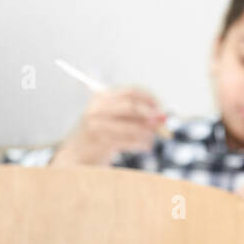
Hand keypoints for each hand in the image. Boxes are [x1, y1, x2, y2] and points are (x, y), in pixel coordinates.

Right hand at [51, 87, 167, 165]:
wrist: (80, 151)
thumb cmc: (105, 131)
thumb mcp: (117, 116)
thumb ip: (138, 113)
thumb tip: (162, 116)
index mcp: (101, 97)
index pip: (130, 92)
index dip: (149, 98)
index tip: (160, 107)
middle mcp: (97, 109)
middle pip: (131, 106)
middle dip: (150, 114)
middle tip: (162, 122)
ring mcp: (97, 126)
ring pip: (132, 126)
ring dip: (148, 132)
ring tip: (152, 137)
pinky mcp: (101, 142)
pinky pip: (129, 142)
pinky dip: (142, 144)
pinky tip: (146, 145)